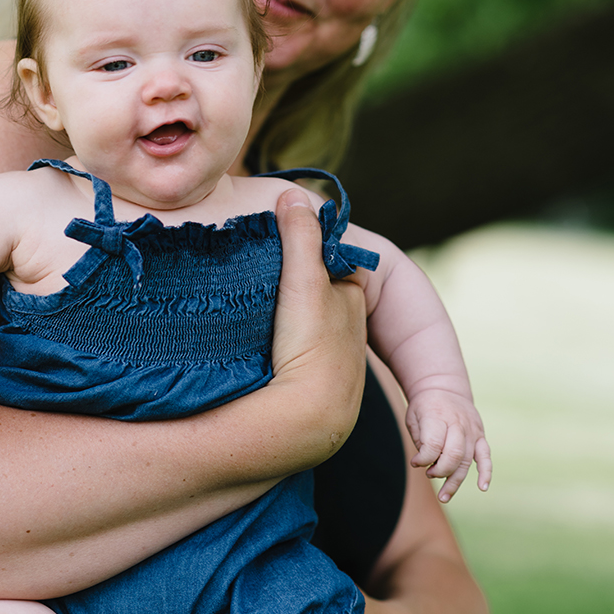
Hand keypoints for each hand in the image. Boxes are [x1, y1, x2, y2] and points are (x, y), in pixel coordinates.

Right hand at [270, 188, 366, 461]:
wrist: (310, 419)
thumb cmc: (310, 343)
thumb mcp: (303, 281)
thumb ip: (300, 236)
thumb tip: (292, 194)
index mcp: (352, 298)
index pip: (338, 262)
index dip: (317, 250)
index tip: (288, 241)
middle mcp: (350, 330)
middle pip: (327, 295)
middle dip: (306, 284)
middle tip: (267, 275)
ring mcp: (337, 362)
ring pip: (316, 329)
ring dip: (296, 321)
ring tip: (261, 313)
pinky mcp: (318, 390)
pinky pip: (305, 359)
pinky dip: (292, 351)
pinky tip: (269, 353)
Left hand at [405, 389, 491, 502]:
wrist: (443, 387)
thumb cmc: (425, 406)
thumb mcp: (414, 416)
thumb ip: (420, 439)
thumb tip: (424, 463)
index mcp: (437, 415)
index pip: (434, 444)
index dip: (423, 459)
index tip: (415, 463)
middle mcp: (457, 423)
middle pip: (453, 454)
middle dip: (440, 470)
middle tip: (429, 474)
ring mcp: (471, 430)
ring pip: (466, 460)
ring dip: (455, 480)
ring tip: (443, 497)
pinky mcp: (480, 436)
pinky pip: (485, 456)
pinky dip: (485, 472)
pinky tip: (482, 487)